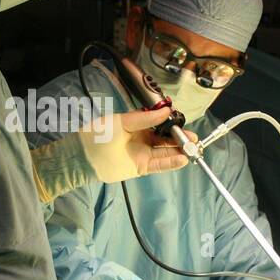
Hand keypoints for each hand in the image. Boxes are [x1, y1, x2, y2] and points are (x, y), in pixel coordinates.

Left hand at [79, 107, 196, 182]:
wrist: (85, 155)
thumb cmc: (100, 134)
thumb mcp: (122, 121)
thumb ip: (145, 118)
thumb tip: (167, 112)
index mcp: (139, 125)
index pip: (161, 125)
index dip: (174, 125)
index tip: (185, 125)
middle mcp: (143, 139)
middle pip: (166, 140)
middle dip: (180, 139)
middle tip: (194, 140)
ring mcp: (143, 154)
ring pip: (166, 153)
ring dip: (179, 151)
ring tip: (193, 150)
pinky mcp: (141, 167)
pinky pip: (159, 165)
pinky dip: (171, 163)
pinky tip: (182, 159)